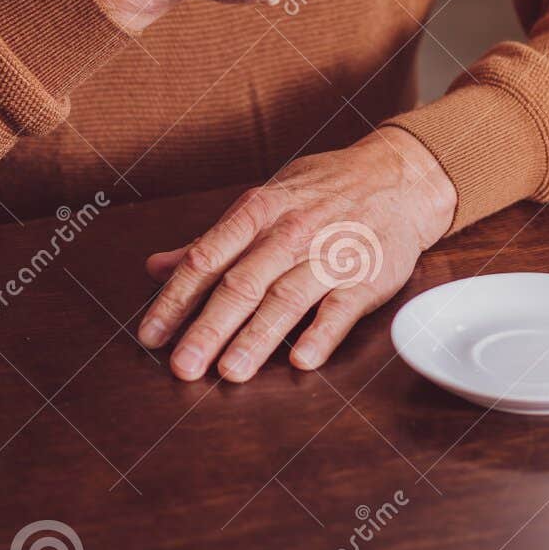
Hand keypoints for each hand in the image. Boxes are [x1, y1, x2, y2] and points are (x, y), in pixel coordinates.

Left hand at [137, 128, 455, 379]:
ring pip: (286, 299)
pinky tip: (301, 360)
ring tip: (229, 372)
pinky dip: (321, 335)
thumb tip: (155, 267)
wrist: (398, 177)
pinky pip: (341, 310)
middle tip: (182, 367)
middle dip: (208, 328)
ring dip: (257, 338)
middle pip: (242, 284)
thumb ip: (212, 239)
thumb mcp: (264, 200)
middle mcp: (290, 233)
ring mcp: (329, 256)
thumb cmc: (322, 190)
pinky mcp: (366, 278)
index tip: (151, 336)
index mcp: (258, 211)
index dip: (176, 298)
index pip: (207, 258)